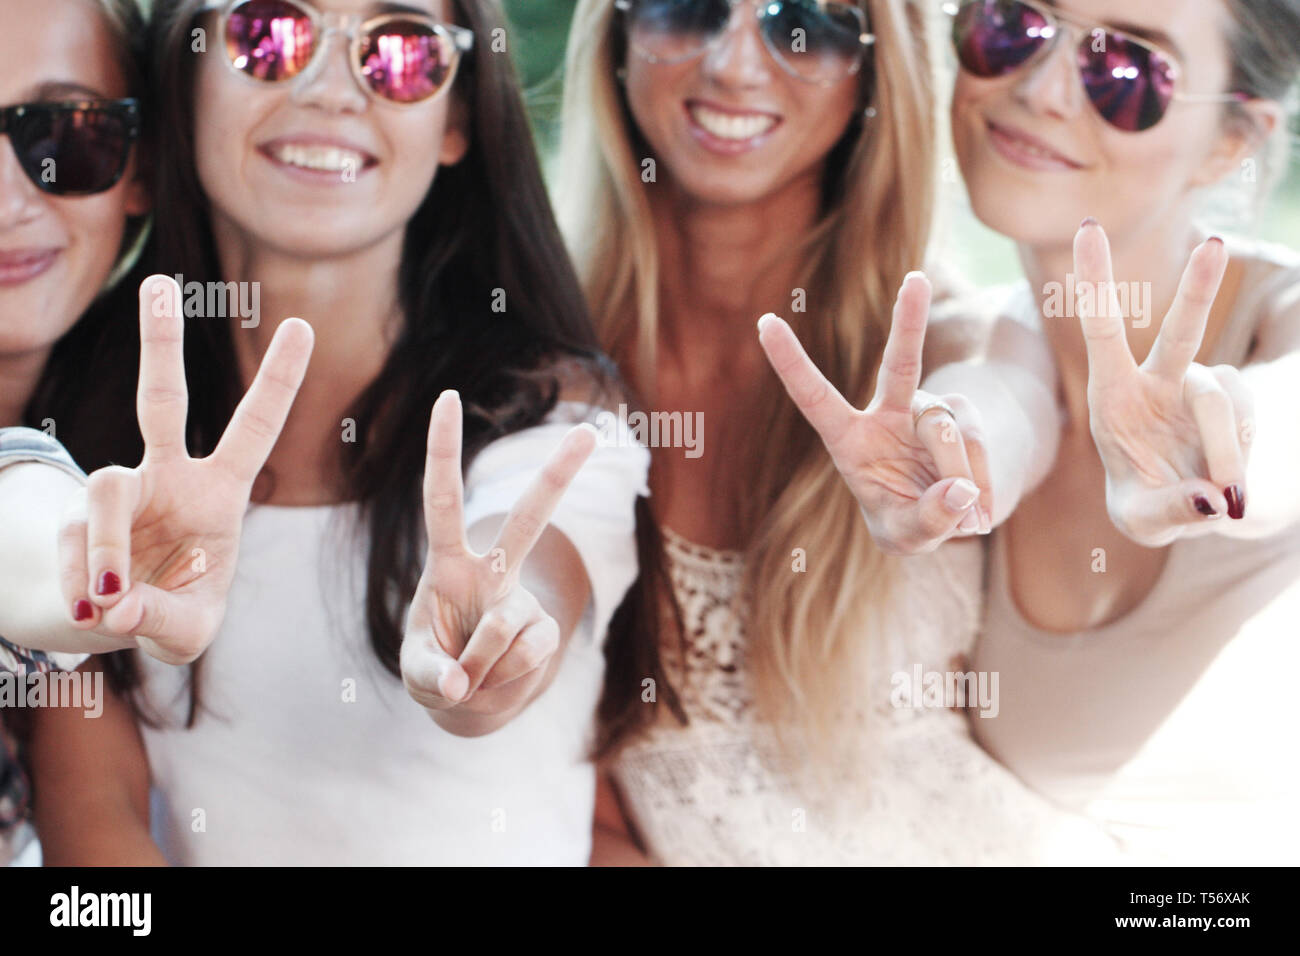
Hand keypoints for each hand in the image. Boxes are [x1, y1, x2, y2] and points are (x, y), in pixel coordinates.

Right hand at [60, 275, 314, 663]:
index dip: (277, 381)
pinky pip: (73, 545)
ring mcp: (116, 493)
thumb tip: (115, 600)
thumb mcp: (188, 630)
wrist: (114, 621)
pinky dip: (79, 585)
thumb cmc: (174, 611)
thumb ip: (164, 618)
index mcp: (219, 491)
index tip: (303, 325)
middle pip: (160, 402)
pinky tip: (90, 611)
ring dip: (103, 545)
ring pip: (103, 489)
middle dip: (159, 345)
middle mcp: (167, 477)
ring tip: (108, 598)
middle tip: (161, 283)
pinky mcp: (70, 517)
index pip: (255, 428)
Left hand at [400, 390, 596, 721]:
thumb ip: (429, 675)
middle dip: (558, 476)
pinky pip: (524, 657)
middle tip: (591, 432)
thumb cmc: (434, 668)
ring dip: (476, 666)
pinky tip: (495, 679)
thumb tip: (459, 684)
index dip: (443, 451)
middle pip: (527, 518)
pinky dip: (500, 680)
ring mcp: (521, 601)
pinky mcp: (546, 631)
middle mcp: (491, 572)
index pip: (442, 500)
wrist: (471, 699)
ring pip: (501, 628)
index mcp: (446, 564)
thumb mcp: (417, 671)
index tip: (447, 396)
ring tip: (468, 678)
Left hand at [757, 272, 991, 555]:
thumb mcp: (908, 536)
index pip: (815, 397)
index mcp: (850, 439)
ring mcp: (932, 409)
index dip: (791, 362)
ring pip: (948, 431)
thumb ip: (927, 520)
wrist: (956, 515)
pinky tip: (977, 506)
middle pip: (901, 365)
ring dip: (955, 475)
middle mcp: (890, 413)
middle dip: (910, 321)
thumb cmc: (910, 520)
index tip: (764, 321)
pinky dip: (981, 482)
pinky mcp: (967, 415)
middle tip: (917, 280)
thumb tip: (960, 492)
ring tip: (961, 515)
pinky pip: (976, 444)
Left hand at [1074, 221, 1249, 546]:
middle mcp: (1158, 381)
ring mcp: (1202, 388)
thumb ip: (1171, 510)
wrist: (1186, 507)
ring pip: (1221, 398)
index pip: (1103, 330)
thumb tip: (1215, 499)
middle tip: (1214, 247)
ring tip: (1212, 487)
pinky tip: (1226, 475)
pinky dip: (1238, 453)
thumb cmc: (1147, 506)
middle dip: (1198, 289)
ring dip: (1219, 447)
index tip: (1088, 227)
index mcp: (1113, 396)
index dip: (1097, 282)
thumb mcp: (1143, 520)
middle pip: (1182, 331)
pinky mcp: (1238, 401)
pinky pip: (1248, 417)